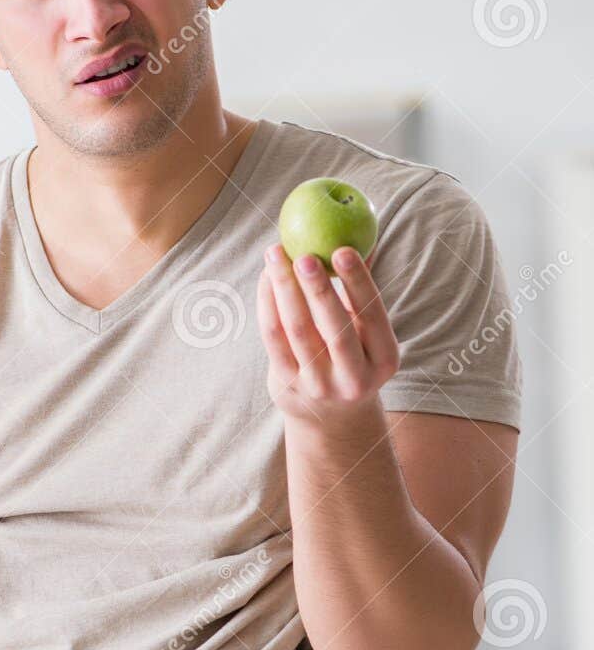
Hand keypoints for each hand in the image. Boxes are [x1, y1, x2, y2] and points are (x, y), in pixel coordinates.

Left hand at [256, 243, 399, 424]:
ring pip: (298, 331)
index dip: (358, 283)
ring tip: (275, 254)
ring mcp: (319, 385)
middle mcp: (354, 378)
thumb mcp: (367, 333)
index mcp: (384, 360)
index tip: (343, 250)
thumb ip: (362, 291)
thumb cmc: (352, 354)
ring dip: (284, 288)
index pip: (373, 317)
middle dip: (318, 289)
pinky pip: (273, 339)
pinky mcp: (288, 385)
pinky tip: (266, 278)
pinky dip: (267, 304)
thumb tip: (361, 233)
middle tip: (303, 254)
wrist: (330, 416)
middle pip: (334, 329)